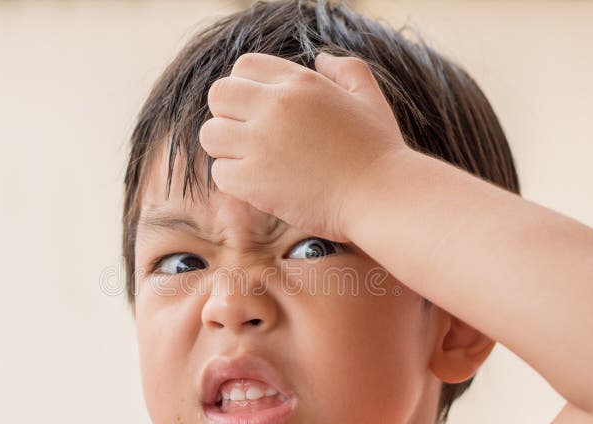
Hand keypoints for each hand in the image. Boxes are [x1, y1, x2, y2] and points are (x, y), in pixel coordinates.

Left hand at [199, 51, 408, 241]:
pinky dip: (233, 180)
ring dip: (225, 148)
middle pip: (219, 95)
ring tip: (250, 161)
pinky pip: (219, 172)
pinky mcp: (252, 180)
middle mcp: (275, 107)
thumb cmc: (379, 150)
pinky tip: (257, 184)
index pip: (244, 67)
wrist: (381, 196)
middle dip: (228, 114)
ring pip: (210, 134)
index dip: (246, 87)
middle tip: (248, 136)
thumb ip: (345, 70)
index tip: (258, 110)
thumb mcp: (369, 96)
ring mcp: (260, 143)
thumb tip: (320, 59)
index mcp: (300, 83)